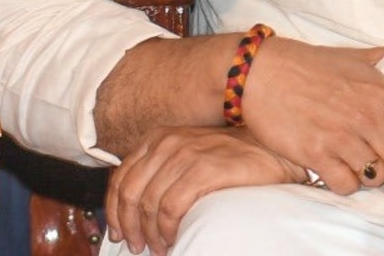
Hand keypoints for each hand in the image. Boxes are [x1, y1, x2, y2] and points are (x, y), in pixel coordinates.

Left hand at [106, 125, 298, 255]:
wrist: (269, 149)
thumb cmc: (228, 159)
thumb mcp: (186, 156)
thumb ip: (161, 172)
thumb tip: (136, 210)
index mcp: (156, 139)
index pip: (120, 178)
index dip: (113, 210)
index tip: (117, 233)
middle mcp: (166, 143)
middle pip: (130, 192)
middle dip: (129, 226)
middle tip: (137, 247)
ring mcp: (185, 154)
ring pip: (149, 203)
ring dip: (150, 233)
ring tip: (160, 249)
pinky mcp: (205, 169)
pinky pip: (172, 206)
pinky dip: (168, 229)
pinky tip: (174, 239)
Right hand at [241, 37, 383, 194]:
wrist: (258, 72)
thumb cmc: (304, 64)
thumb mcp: (350, 56)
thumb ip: (381, 60)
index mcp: (378, 92)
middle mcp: (366, 116)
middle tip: (375, 158)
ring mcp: (342, 137)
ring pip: (375, 177)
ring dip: (366, 174)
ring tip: (352, 163)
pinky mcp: (317, 155)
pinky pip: (346, 186)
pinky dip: (342, 182)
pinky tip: (333, 169)